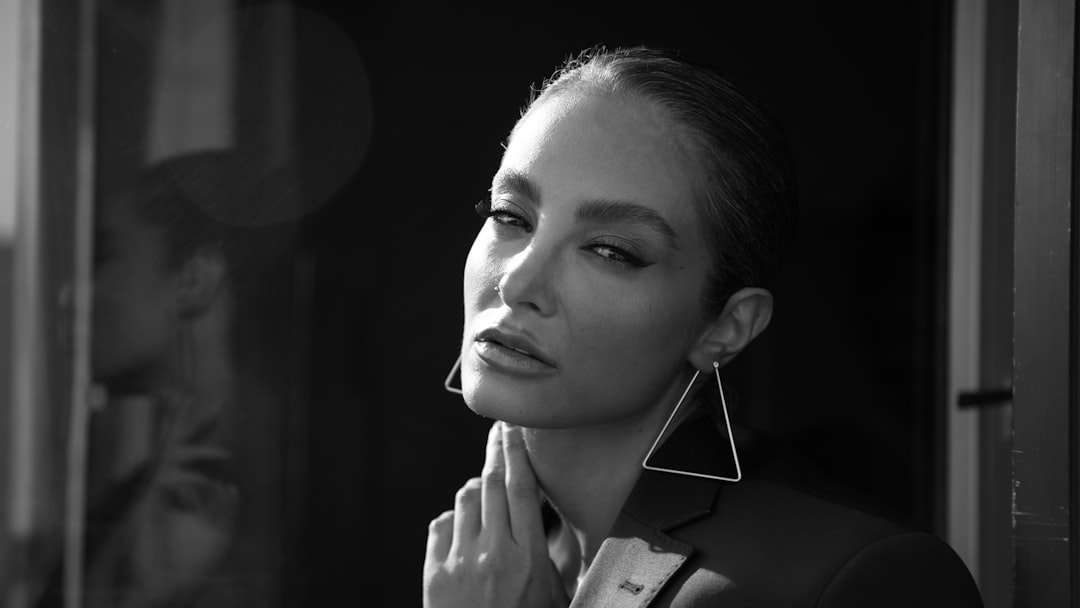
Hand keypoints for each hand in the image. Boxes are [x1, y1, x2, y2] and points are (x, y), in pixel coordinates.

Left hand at [424, 421, 569, 607]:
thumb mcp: (553, 593)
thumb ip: (550, 554)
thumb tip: (547, 516)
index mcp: (529, 557)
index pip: (521, 487)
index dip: (516, 451)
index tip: (513, 428)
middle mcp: (494, 553)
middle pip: (490, 482)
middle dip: (495, 450)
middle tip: (498, 433)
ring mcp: (460, 561)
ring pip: (464, 498)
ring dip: (475, 488)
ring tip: (484, 493)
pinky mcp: (434, 573)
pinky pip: (441, 524)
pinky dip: (452, 519)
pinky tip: (463, 529)